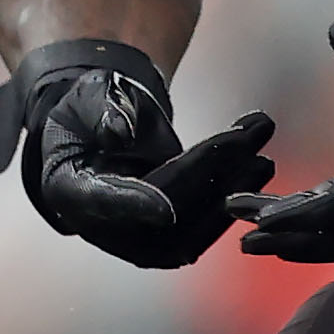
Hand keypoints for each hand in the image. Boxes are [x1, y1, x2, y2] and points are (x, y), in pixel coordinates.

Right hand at [0, 39, 274, 268]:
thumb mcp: (88, 97)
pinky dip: (236, 190)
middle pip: (163, 210)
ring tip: (262, 144)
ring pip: (194, 223)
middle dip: (209, 174)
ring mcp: (141, 236)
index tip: (165, 208)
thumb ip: (103, 109)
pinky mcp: (172, 235)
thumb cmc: (89, 110)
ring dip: (233, 185)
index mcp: (72, 192)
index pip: (103, 202)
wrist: (102, 130)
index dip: (135, 205)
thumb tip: (118, 131)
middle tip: (248, 139)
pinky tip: (259, 159)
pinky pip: (208, 221)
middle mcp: (107, 225)